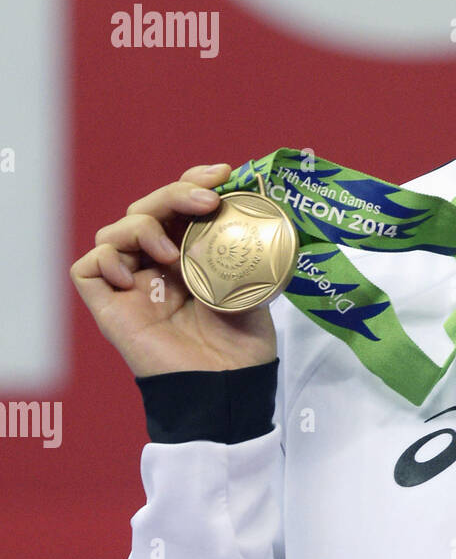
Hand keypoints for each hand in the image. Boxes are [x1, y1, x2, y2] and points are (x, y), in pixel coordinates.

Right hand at [70, 163, 277, 377]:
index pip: (179, 204)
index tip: (223, 173)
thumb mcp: (257, 280)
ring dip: (142, 225)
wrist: (229, 385)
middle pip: (147, 208)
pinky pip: (87, 268)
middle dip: (174, 193)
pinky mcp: (110, 308)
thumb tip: (264, 193)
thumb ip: (252, 243)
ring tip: (173, 253)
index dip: (193, 180)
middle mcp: (158, 264)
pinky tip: (136, 276)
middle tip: (207, 199)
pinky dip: (107, 259)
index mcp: (191, 253)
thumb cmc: (244, 341)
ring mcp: (132, 285)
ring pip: (114, 230)